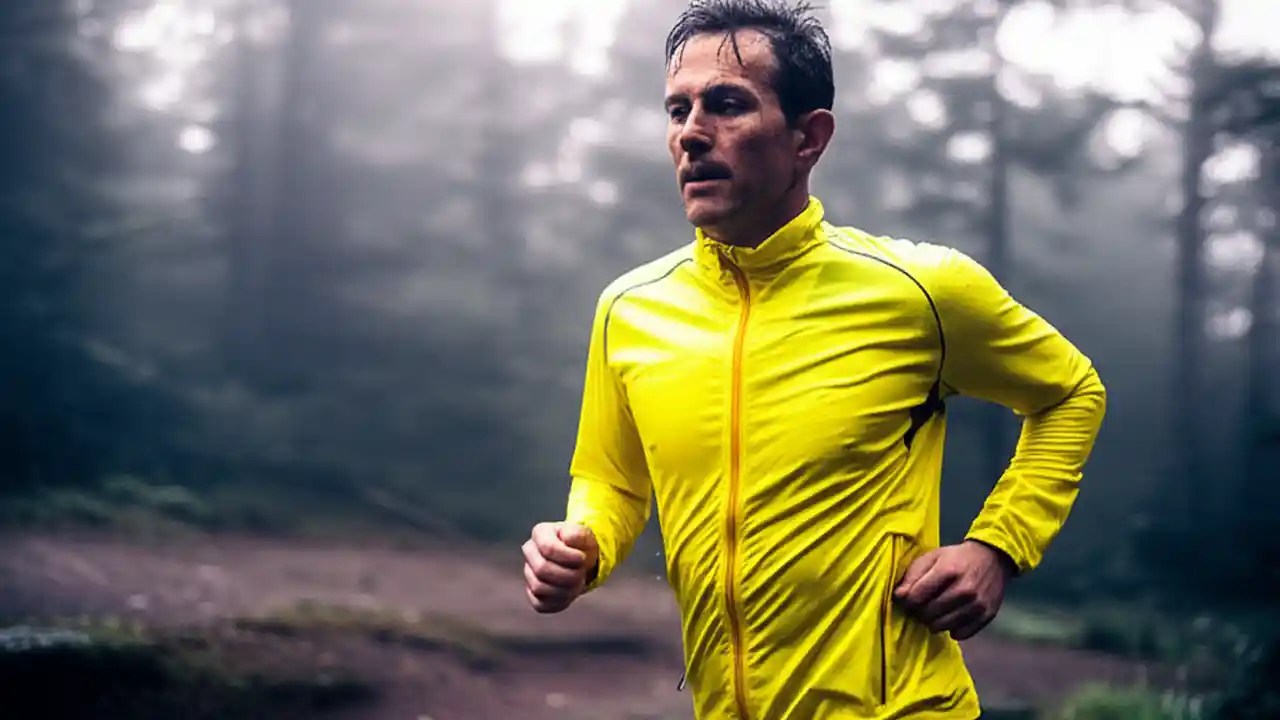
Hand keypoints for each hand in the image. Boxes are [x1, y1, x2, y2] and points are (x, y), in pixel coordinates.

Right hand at [522, 522, 598, 613]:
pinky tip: (570, 593)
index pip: (548, 548)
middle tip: (582, 572)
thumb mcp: (585, 535)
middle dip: (568, 575)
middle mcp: (530, 551)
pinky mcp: (533, 594)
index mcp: (540, 532)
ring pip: (538, 588)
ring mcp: (529, 572)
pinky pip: (540, 604)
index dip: (569, 557)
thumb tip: (567, 537)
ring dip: (565, 589)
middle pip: (542, 569)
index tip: (583, 558)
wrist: (581, 560)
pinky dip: (558, 602)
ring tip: (578, 582)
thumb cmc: (581, 545)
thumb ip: (577, 533)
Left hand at [892, 540, 1014, 639]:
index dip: (907, 601)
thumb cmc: (955, 558)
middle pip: (929, 614)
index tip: (908, 599)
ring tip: (933, 612)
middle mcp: (964, 589)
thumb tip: (899, 597)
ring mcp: (977, 604)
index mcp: (948, 570)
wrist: (992, 558)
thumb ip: (913, 575)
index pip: (917, 597)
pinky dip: (952, 629)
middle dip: (919, 612)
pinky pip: (961, 634)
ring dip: (933, 622)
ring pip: (943, 626)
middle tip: (920, 607)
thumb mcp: (932, 557)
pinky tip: (950, 617)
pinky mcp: (987, 615)